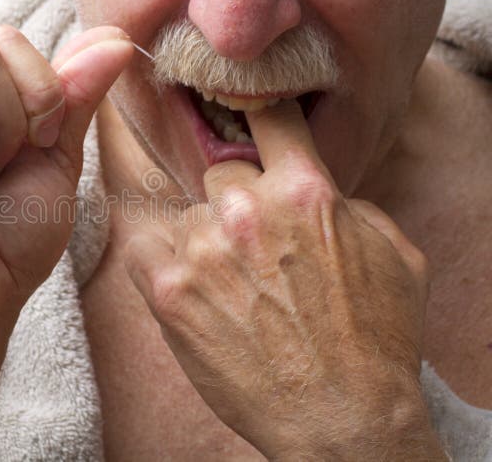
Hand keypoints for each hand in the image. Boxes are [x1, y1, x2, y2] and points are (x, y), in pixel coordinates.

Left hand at [125, 100, 441, 458]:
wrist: (341, 418)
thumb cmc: (375, 342)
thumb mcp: (395, 256)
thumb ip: (354, 206)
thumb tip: (320, 191)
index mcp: (306, 191)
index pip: (268, 120)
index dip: (259, 121)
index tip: (248, 126)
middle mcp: (249, 209)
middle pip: (221, 172)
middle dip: (236, 200)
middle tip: (252, 244)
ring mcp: (204, 249)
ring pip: (187, 216)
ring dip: (203, 240)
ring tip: (229, 286)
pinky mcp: (169, 292)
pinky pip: (142, 248)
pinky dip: (157, 261)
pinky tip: (181, 284)